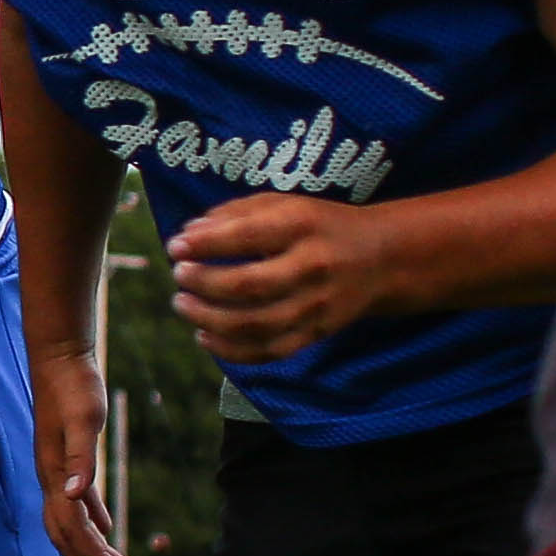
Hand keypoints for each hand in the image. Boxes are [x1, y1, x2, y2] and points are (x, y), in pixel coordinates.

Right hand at [23, 330, 124, 555]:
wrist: (59, 359)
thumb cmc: (74, 387)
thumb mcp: (84, 421)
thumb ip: (80, 459)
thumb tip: (74, 495)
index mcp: (55, 475)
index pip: (73, 530)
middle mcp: (51, 478)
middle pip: (65, 535)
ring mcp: (55, 470)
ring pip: (67, 522)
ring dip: (88, 546)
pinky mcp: (65, 459)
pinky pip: (76, 501)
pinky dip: (91, 519)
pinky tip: (107, 528)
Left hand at [169, 194, 408, 363]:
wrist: (380, 260)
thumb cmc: (319, 225)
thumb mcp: (285, 204)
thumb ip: (236, 214)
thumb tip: (188, 233)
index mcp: (302, 226)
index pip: (247, 237)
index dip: (206, 244)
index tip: (175, 246)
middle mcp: (311, 267)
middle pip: (249, 286)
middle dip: (204, 283)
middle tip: (179, 275)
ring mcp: (315, 306)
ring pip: (256, 325)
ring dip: (209, 319)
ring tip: (182, 304)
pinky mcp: (315, 334)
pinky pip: (269, 351)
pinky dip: (231, 351)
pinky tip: (204, 336)